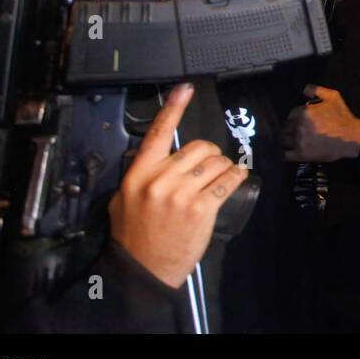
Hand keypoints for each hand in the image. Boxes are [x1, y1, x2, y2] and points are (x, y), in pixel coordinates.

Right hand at [109, 84, 249, 288]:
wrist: (142, 270)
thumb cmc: (133, 235)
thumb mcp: (123, 199)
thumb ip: (140, 174)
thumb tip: (158, 154)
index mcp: (139, 173)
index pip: (158, 133)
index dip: (173, 108)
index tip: (185, 88)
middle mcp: (160, 179)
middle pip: (198, 147)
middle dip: (209, 153)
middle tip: (208, 167)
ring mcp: (181, 194)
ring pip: (216, 162)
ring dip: (224, 166)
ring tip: (221, 176)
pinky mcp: (201, 208)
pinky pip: (227, 181)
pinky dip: (236, 176)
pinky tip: (236, 178)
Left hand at [282, 85, 359, 161]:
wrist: (352, 138)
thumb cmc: (342, 117)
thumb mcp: (333, 96)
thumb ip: (316, 89)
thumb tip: (303, 89)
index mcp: (304, 112)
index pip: (289, 114)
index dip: (291, 118)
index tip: (295, 121)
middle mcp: (299, 126)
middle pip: (284, 127)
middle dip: (287, 128)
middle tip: (292, 131)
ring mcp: (299, 141)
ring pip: (282, 140)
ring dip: (284, 140)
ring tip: (288, 141)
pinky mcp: (302, 154)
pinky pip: (285, 155)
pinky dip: (283, 153)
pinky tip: (284, 152)